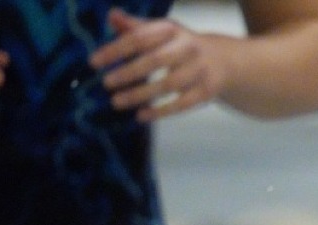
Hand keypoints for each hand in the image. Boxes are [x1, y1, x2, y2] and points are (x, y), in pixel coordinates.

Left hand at [92, 9, 225, 121]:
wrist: (224, 61)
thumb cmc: (181, 45)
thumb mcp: (161, 31)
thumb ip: (135, 27)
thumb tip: (111, 15)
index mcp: (171, 29)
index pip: (140, 38)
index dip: (116, 49)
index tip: (94, 62)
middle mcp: (188, 48)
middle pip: (155, 60)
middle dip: (128, 73)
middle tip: (106, 83)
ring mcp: (199, 70)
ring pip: (168, 85)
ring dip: (140, 95)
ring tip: (116, 102)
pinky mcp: (206, 91)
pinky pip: (182, 104)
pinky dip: (160, 111)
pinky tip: (141, 116)